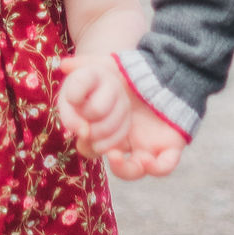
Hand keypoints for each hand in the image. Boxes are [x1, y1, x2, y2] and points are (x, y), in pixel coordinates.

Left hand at [57, 54, 134, 156]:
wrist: (91, 103)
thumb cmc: (76, 99)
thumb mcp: (66, 103)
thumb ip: (70, 117)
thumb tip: (85, 134)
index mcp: (93, 72)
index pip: (82, 83)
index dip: (73, 96)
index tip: (71, 99)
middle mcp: (113, 84)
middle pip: (96, 109)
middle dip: (83, 117)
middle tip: (81, 115)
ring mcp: (124, 102)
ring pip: (107, 127)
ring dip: (91, 135)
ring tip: (87, 128)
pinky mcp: (128, 120)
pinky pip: (117, 138)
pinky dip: (102, 144)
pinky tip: (95, 140)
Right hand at [57, 56, 187, 179]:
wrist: (166, 70)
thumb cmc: (131, 71)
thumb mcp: (107, 64)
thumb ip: (85, 64)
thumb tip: (63, 65)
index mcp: (107, 128)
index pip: (91, 145)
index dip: (87, 143)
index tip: (83, 130)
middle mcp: (126, 141)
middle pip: (112, 160)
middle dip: (105, 151)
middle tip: (105, 145)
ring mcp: (148, 146)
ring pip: (134, 169)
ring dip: (126, 170)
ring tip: (117, 158)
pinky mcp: (170, 145)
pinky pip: (165, 165)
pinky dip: (158, 168)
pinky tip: (149, 161)